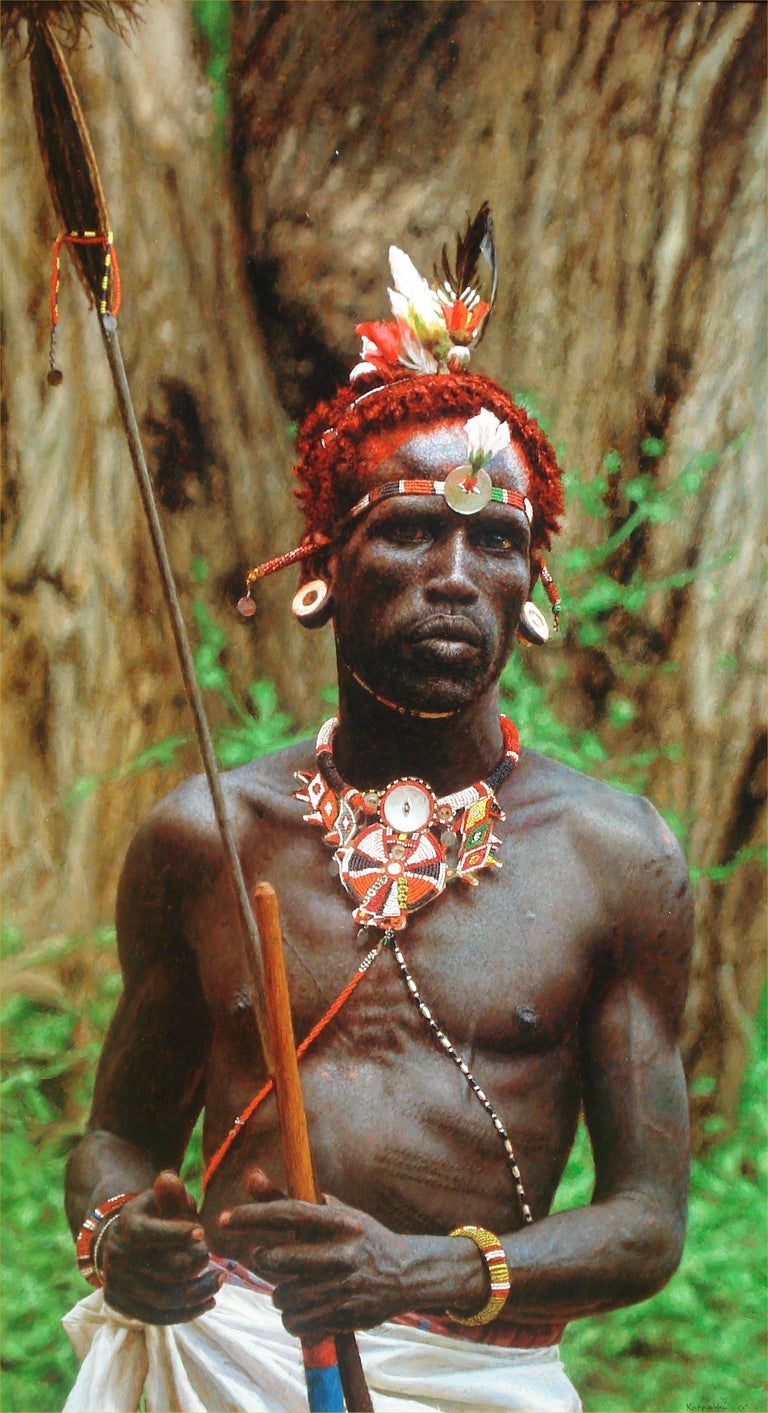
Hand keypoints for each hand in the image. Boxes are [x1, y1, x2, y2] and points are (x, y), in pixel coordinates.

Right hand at [101, 1170, 222, 1325]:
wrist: (125, 1239)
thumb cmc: (157, 1215)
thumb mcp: (165, 1199)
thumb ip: (172, 1194)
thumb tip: (169, 1178)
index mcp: (126, 1223)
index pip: (146, 1233)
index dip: (175, 1233)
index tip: (202, 1233)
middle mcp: (116, 1254)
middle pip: (162, 1269)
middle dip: (195, 1265)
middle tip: (217, 1263)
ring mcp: (115, 1281)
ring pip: (161, 1299)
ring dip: (197, 1294)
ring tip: (219, 1283)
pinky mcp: (119, 1303)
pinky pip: (154, 1316)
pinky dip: (184, 1314)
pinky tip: (206, 1302)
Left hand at [219, 1174, 416, 1337]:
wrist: (406, 1274)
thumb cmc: (361, 1237)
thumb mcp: (333, 1213)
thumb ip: (288, 1199)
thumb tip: (249, 1175)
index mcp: (339, 1222)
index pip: (287, 1213)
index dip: (253, 1215)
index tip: (224, 1217)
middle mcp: (341, 1253)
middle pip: (278, 1259)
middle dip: (264, 1260)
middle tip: (267, 1258)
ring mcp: (343, 1288)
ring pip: (283, 1296)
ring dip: (280, 1293)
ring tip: (294, 1285)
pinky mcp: (344, 1316)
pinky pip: (296, 1323)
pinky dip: (292, 1318)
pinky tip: (303, 1307)